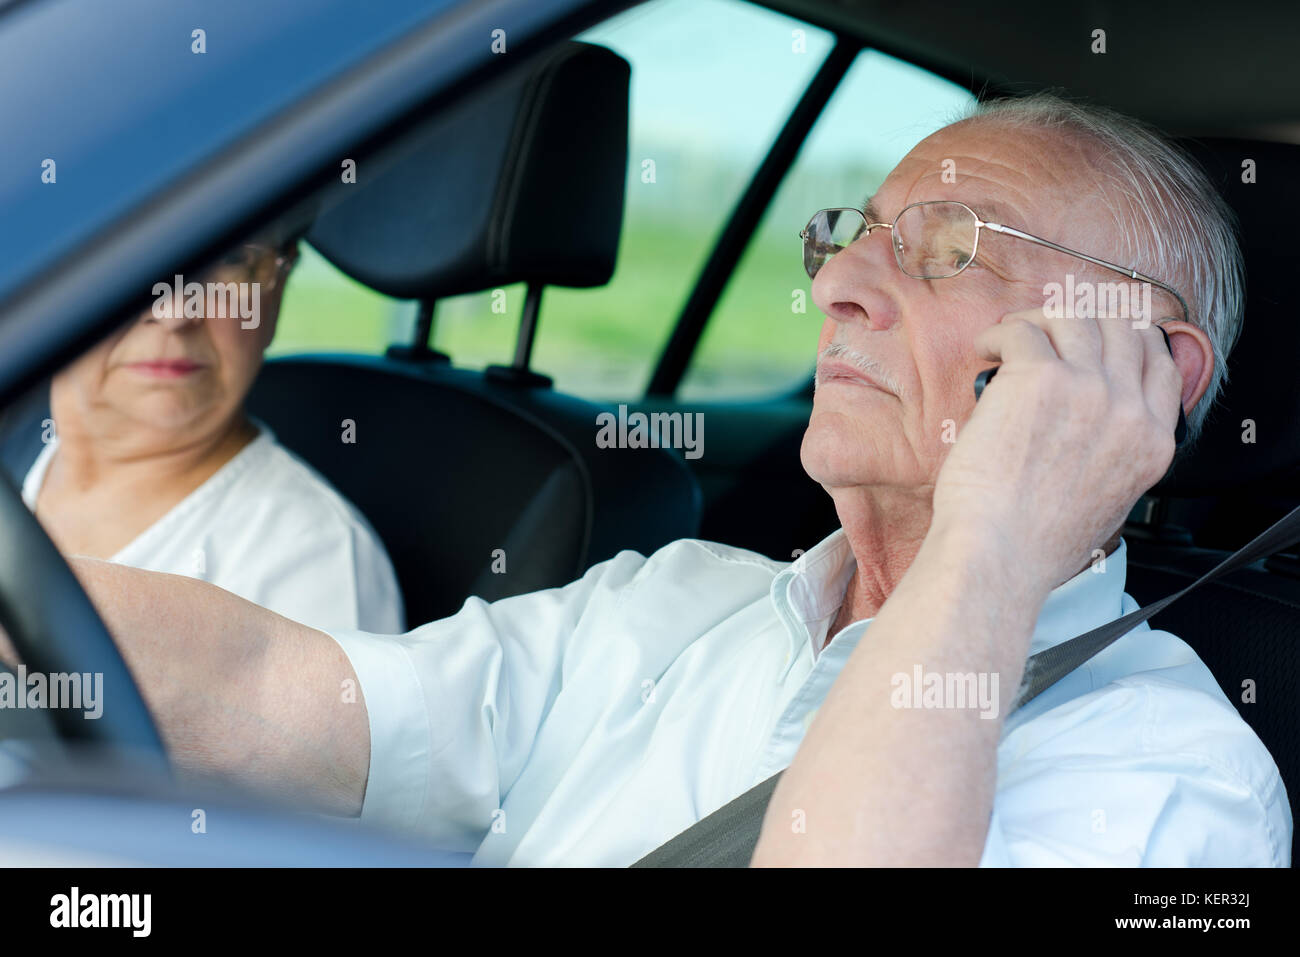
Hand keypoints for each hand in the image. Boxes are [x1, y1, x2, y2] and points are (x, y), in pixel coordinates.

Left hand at [931, 308, 1183, 592]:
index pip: (1160, 364)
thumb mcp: (1109, 503)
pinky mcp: (1038, 378)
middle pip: (1121, 328)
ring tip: (1007, 339)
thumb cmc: (1034, 543)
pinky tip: (986, 349)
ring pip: (1073, 318)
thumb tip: (1090, 428)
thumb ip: (1116, 459)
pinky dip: (1000, 333)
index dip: (1128, 337)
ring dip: (1037, 320)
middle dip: (1081, 320)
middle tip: (1046, 330)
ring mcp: (1086, 388)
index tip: (1097, 334)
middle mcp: (1128, 410)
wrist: (998, 554)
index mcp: (1152, 442)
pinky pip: (1022, 330)